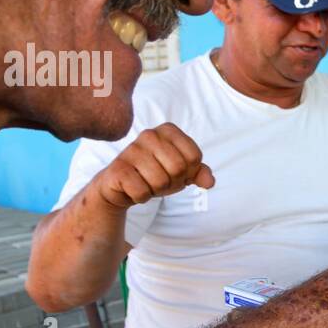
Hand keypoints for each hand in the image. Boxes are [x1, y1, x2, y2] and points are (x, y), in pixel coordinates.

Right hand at [91, 122, 214, 210]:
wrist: (122, 186)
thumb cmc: (156, 173)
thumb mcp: (183, 172)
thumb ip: (200, 173)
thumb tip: (209, 182)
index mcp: (168, 130)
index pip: (195, 156)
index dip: (188, 171)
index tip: (174, 171)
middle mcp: (149, 134)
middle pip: (179, 168)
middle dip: (172, 182)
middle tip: (159, 179)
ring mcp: (131, 150)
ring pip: (160, 181)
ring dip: (156, 190)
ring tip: (146, 182)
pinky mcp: (118, 168)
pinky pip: (142, 192)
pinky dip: (141, 196)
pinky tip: (133, 188)